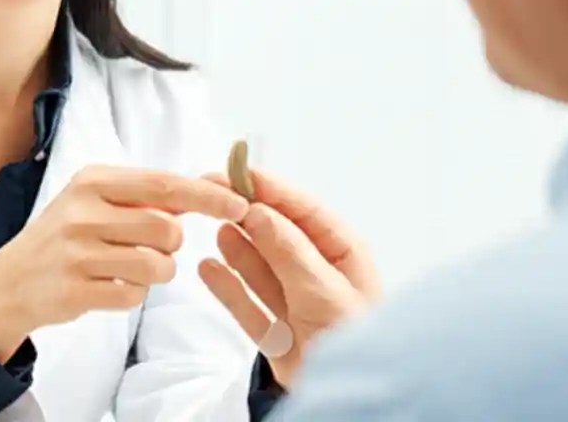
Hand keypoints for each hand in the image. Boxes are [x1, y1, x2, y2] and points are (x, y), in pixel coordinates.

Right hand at [0, 165, 248, 361]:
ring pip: (157, 265)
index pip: (165, 184)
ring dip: (155, 272)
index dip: (208, 196)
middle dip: (170, 244)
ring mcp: (77, 252)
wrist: (10, 282)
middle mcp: (83, 212)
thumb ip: (144, 195)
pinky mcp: (75, 289)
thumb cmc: (65, 237)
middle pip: (167, 229)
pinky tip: (108, 286)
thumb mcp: (95, 201)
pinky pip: (134, 295)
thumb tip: (207, 189)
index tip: (241, 205)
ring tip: (126, 267)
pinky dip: (131, 294)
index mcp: (93, 181)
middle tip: (148, 246)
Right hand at [197, 168, 380, 388]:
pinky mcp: (278, 333)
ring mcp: (297, 302)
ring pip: (258, 265)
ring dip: (236, 246)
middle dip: (245, 213)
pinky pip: (247, 303)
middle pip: (275, 234)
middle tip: (210, 192)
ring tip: (213, 226)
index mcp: (342, 253)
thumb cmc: (358, 342)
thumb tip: (256, 209)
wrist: (353, 403)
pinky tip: (208, 268)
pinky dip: (227, 286)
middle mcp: (318, 273)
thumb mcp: (324, 291)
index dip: (267, 187)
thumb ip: (288, 250)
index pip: (300, 210)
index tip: (235, 169)